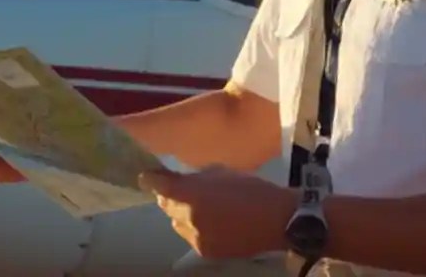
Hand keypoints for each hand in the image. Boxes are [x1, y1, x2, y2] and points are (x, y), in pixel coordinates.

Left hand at [139, 165, 293, 259]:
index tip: (148, 175)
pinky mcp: (204, 252)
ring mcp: (195, 237)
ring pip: (176, 223)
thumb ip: (196, 177)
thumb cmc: (253, 189)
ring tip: (201, 209)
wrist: (277, 221)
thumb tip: (178, 178)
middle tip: (182, 190)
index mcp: (191, 194)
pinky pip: (190, 237)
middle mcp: (187, 218)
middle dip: (170, 197)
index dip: (151, 179)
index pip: (158, 186)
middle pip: (165, 205)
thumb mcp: (222, 173)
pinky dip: (195, 229)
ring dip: (182, 214)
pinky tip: (212, 223)